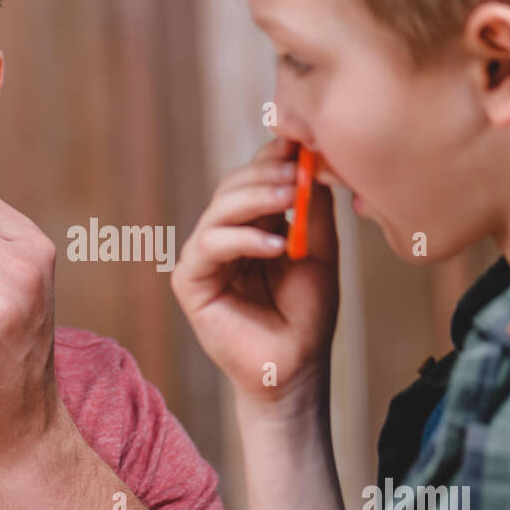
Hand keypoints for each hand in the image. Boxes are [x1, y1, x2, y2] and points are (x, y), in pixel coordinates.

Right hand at [171, 138, 338, 410]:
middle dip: (266, 173)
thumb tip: (312, 159)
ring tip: (290, 197)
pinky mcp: (190, 281)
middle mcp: (224, 235)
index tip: (303, 141)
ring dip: (256, 197)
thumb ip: (313, 209)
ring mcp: (204, 257)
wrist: (296, 368)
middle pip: (234, 185)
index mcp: (253, 224)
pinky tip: (276, 244)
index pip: (256, 178)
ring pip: (219, 209)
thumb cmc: (308, 315)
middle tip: (297, 168)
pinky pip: (209, 245)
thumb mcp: (320, 251)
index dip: (275, 157)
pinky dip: (242, 239)